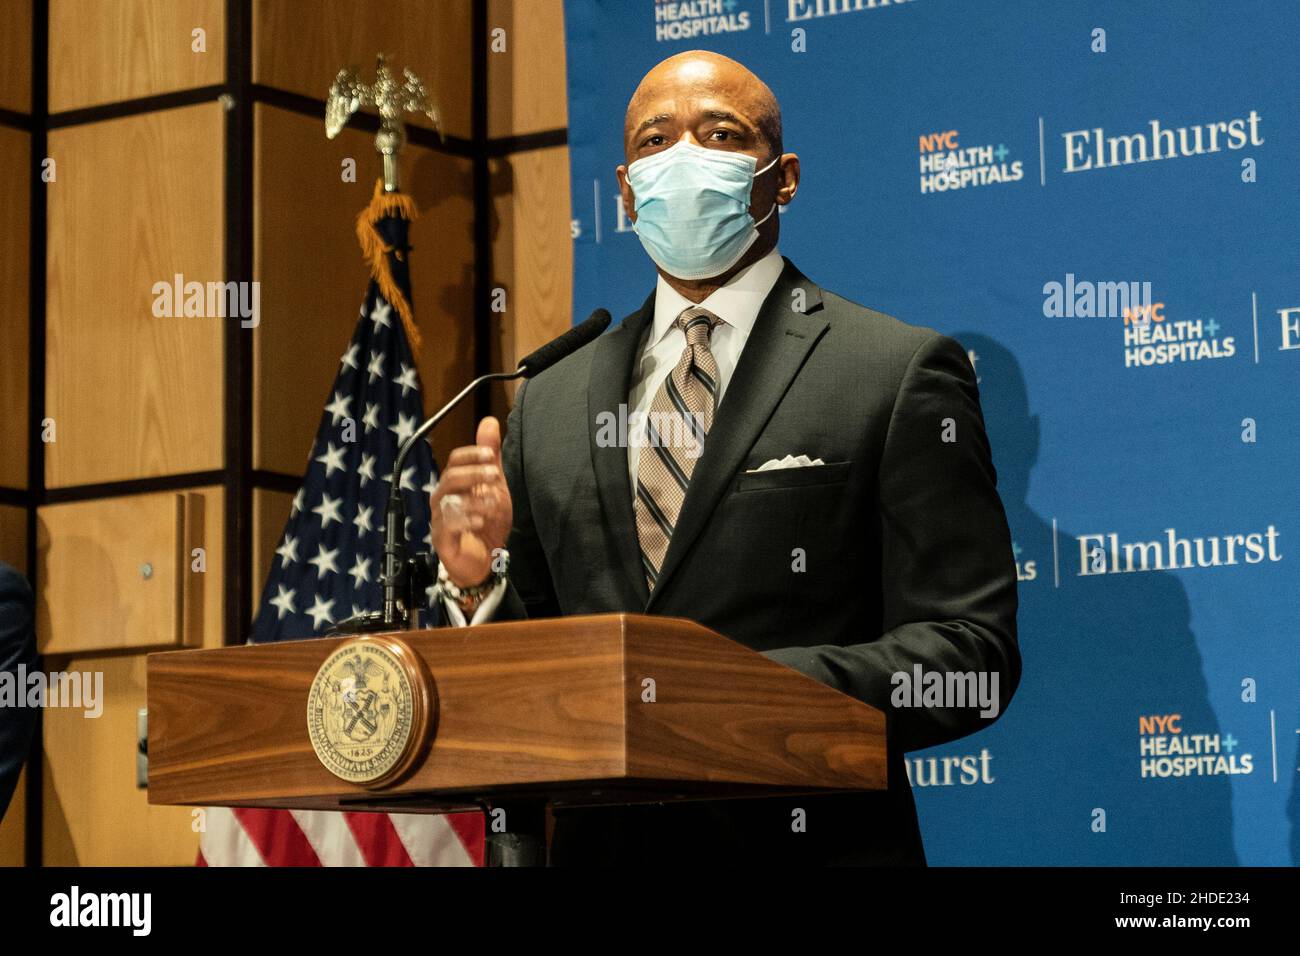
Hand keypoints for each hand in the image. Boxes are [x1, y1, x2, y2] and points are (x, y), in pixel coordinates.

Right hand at [429, 417, 512, 588]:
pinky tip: (481, 522)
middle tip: (494, 474)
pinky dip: (465, 522)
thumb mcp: (494, 486)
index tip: (490, 455)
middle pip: (451, 477)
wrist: (484, 561)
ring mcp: (440, 519)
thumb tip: (489, 420)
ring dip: (474, 500)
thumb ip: (491, 456)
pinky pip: (447, 526)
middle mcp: (443, 498)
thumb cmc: (486, 522)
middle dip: (474, 474)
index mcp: (454, 483)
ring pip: (449, 502)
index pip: (455, 460)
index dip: (471, 455)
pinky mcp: (442, 540)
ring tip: (494, 503)